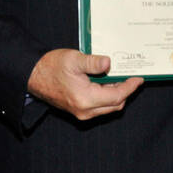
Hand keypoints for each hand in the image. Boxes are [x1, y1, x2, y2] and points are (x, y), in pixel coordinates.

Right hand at [26, 49, 141, 120]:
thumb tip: (109, 63)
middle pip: (115, 105)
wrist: (33, 76)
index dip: (130, 87)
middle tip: (131, 77)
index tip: (139, 79)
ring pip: (108, 107)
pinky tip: (107, 83)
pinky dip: (107, 97)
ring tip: (120, 78)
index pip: (117, 96)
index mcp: (85, 99)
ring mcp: (81, 113)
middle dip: (126, 91)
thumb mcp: (74, 60)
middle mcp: (84, 111)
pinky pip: (99, 107)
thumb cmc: (51, 67)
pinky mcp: (78, 110)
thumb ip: (93, 62)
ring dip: (116, 94)